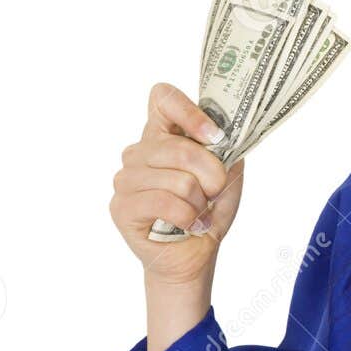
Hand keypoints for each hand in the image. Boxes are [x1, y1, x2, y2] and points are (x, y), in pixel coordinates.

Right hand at [110, 82, 244, 287]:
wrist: (197, 252)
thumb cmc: (209, 209)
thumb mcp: (228, 174)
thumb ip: (226, 149)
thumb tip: (224, 133)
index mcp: (163, 134)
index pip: (162, 98)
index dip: (189, 112)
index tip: (215, 136)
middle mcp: (139, 151)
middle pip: (179, 147)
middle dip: (211, 176)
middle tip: (214, 192)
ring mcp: (126, 178)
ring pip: (177, 179)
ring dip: (199, 202)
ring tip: (198, 211)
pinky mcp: (121, 206)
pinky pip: (164, 202)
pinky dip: (189, 217)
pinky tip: (190, 224)